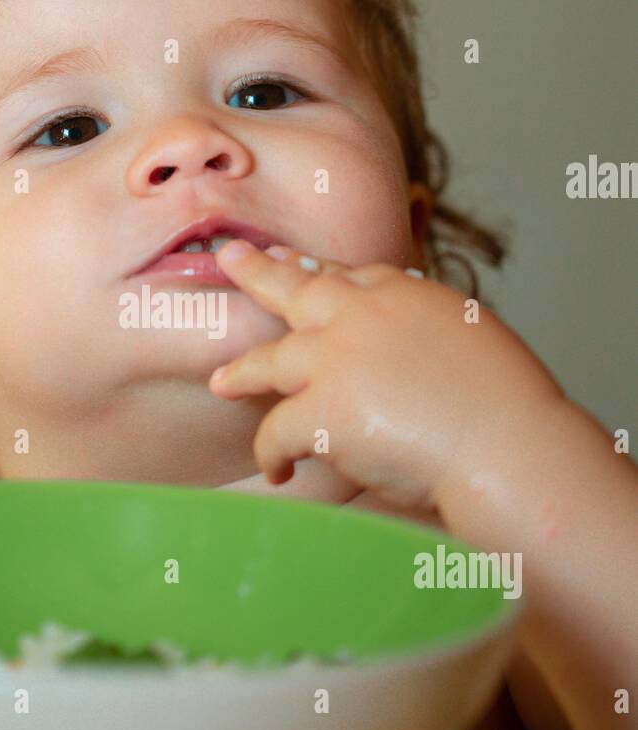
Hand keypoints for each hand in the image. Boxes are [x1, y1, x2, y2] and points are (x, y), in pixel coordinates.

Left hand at [208, 241, 565, 512]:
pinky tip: (278, 472)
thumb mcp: (473, 342)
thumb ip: (429, 336)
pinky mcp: (323, 408)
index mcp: (408, 295)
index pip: (351, 276)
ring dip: (242, 373)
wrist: (508, 445)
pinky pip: (276, 431)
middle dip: (258, 271)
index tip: (294, 266)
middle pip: (299, 288)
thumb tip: (414, 354)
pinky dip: (274, 455)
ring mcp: (338, 358)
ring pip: (270, 359)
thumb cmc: (508, 410)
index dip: (317, 273)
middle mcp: (366, 315)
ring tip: (222, 383)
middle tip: (230, 257)